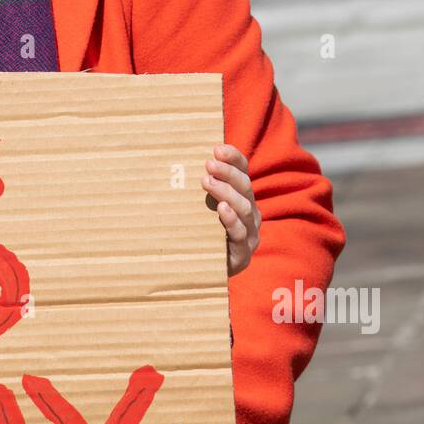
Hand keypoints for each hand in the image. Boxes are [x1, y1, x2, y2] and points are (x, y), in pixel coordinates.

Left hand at [201, 144, 259, 276]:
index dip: (233, 159)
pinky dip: (231, 220)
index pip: (242, 172)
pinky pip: (240, 234)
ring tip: (208, 182)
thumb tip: (174, 164)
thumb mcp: (196, 212)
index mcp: (241, 199)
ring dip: (226, 192)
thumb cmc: (197, 238)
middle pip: (245, 187)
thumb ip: (196, 193)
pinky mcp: (242, 254)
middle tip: (208, 165)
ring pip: (244, 207)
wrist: (200, 276)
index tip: (217, 148)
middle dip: (227, 173)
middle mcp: (250, 213)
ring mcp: (249, 233)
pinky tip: (222, 209)